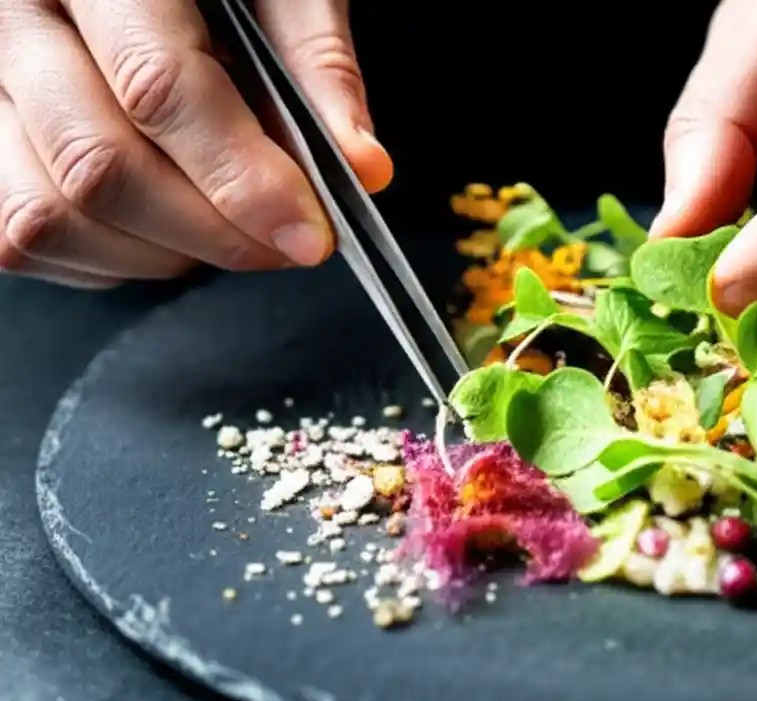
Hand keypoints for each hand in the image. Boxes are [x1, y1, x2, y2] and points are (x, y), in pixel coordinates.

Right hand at [0, 0, 392, 288]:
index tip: (309, 232)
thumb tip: (361, 169)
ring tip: (227, 229)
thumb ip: (315, 64)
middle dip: (213, 232)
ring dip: (160, 254)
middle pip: (98, 166)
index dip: (242, 177)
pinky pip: (20, 237)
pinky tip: (165, 230)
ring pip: (48, 214)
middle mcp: (14, 21)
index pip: (157, 87)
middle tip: (286, 243)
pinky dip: (110, 260)